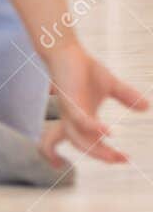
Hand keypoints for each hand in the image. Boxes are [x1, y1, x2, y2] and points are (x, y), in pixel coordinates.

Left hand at [40, 42, 148, 167]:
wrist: (66, 51)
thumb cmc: (84, 69)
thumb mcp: (112, 85)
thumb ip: (127, 97)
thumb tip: (146, 107)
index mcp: (83, 118)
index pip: (93, 143)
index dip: (107, 154)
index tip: (127, 158)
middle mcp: (74, 118)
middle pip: (84, 146)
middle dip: (103, 156)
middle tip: (123, 160)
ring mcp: (70, 111)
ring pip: (78, 139)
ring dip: (97, 150)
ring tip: (115, 155)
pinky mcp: (69, 100)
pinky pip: (80, 120)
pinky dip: (94, 128)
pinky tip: (109, 133)